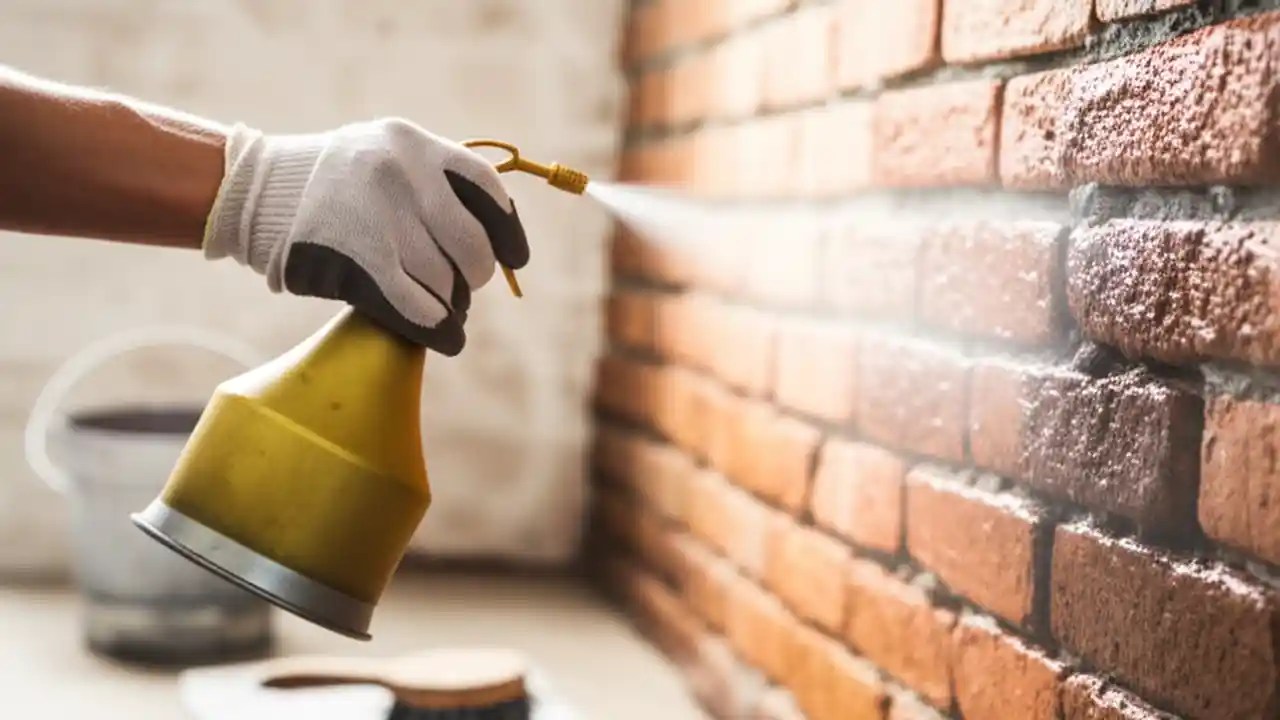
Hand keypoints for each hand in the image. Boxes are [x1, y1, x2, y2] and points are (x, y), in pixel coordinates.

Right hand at [203, 118, 528, 355]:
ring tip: (441, 306)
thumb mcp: (386, 154)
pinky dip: (439, 329)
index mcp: (415, 145)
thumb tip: (493, 243)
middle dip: (474, 274)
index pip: (487, 191)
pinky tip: (446, 337)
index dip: (508, 231)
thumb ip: (435, 184)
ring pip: (444, 282)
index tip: (515, 258)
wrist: (254, 191)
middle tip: (462, 284)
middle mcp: (402, 176)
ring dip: (449, 303)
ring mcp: (379, 219)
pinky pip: (417, 308)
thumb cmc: (333, 182)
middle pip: (471, 246)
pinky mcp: (358, 263)